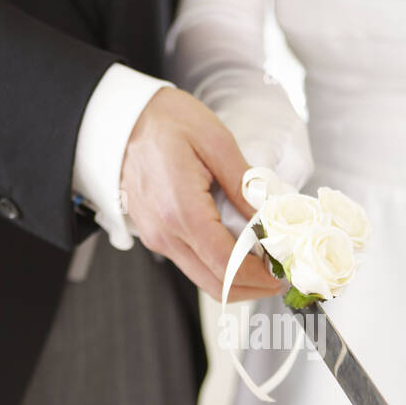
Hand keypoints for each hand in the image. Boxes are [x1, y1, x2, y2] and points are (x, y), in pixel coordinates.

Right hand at [121, 89, 280, 301]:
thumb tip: (269, 221)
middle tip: (280, 276)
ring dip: (236, 279)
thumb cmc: (165, 121)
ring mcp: (157, 238)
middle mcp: (165, 234)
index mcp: (181, 211)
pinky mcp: (155, 235)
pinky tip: (239, 249)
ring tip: (265, 262)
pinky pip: (191, 262)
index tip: (284, 272)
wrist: (121, 117)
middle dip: (253, 287)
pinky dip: (218, 265)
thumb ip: (245, 187)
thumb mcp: (216, 142)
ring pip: (203, 278)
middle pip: (216, 285)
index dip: (261, 276)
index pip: (228, 265)